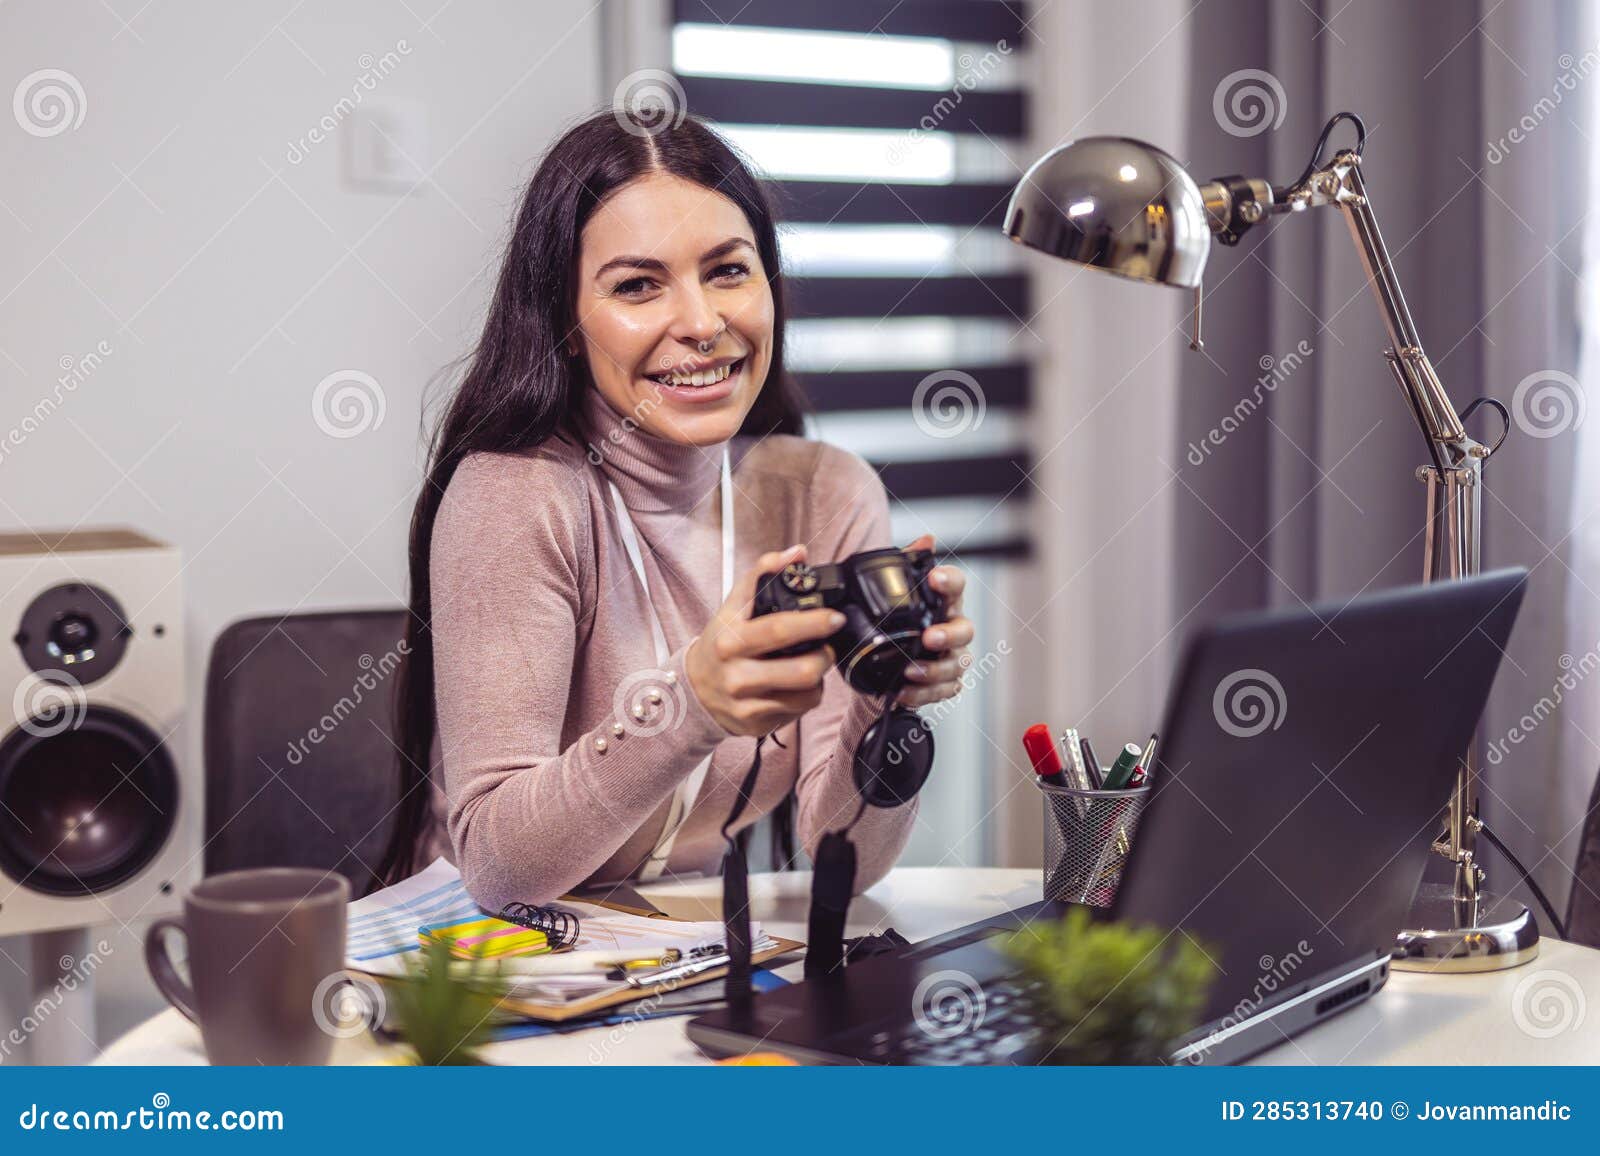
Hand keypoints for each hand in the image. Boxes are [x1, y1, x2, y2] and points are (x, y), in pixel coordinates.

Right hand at [685, 544, 843, 736]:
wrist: (695, 689)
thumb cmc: (722, 643)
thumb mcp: (733, 607)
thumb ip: (763, 576)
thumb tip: (798, 553)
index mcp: (730, 640)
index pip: (779, 629)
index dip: (813, 622)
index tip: (834, 617)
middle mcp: (736, 675)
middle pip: (801, 670)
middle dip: (825, 656)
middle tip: (827, 646)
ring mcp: (746, 703)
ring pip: (806, 693)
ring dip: (819, 676)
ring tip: (812, 663)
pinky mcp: (756, 724)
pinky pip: (800, 710)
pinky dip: (807, 695)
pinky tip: (796, 685)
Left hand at [896, 534, 974, 708]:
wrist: (887, 654)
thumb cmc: (900, 619)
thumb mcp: (897, 588)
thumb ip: (910, 562)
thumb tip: (926, 540)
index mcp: (945, 601)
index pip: (956, 586)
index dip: (948, 582)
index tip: (934, 579)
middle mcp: (954, 627)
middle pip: (964, 631)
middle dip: (948, 635)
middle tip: (930, 637)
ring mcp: (952, 656)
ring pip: (956, 665)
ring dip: (935, 669)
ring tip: (911, 671)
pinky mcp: (944, 682)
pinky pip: (943, 690)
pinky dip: (924, 694)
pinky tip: (904, 691)